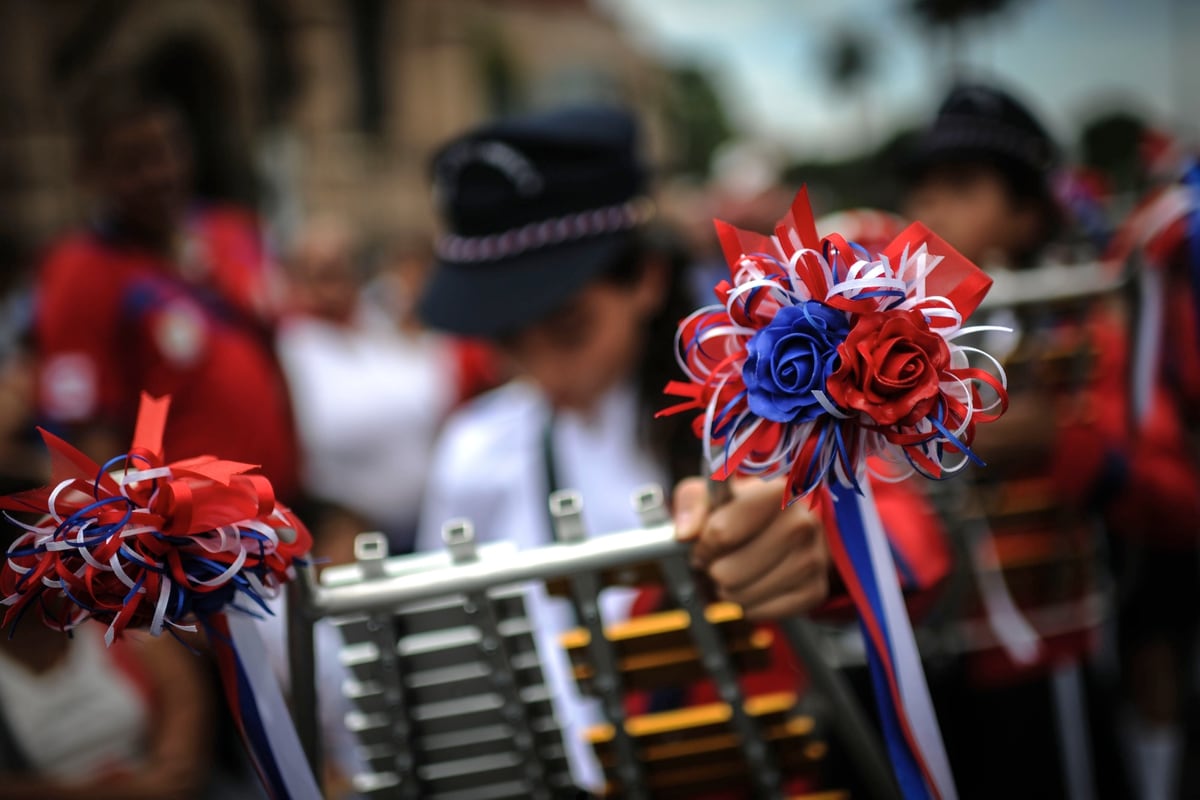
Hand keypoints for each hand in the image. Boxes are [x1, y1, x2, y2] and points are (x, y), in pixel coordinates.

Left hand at [673, 476, 828, 619]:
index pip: (721, 534)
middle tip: (723, 558)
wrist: (791, 524)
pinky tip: (755, 583)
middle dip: (715, 569)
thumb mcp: (713, 494)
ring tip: (738, 570)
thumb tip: (686, 534)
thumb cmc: (746, 508)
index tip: (706, 542)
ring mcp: (812, 560)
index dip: (704, 545)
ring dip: (728, 589)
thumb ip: (692, 504)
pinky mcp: (814, 591)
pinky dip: (748, 604)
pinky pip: (757, 613)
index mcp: (777, 491)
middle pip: (727, 574)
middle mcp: (802, 524)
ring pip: (740, 598)